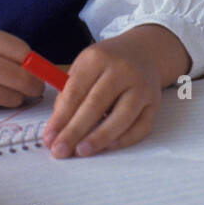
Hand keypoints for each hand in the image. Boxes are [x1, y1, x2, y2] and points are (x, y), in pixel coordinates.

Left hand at [42, 24, 188, 158]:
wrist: (143, 53)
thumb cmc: (107, 64)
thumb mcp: (84, 67)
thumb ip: (69, 93)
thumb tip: (58, 127)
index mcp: (97, 58)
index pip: (76, 91)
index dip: (61, 117)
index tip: (49, 138)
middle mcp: (122, 70)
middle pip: (96, 104)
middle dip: (75, 131)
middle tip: (60, 150)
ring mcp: (141, 87)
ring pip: (122, 117)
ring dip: (99, 138)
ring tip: (81, 152)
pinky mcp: (154, 102)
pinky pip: (141, 126)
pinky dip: (125, 139)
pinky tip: (108, 146)